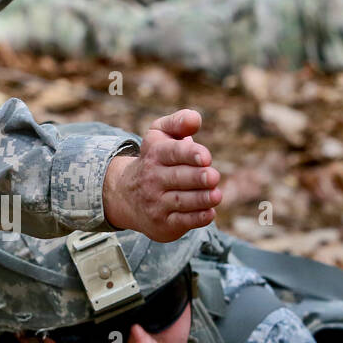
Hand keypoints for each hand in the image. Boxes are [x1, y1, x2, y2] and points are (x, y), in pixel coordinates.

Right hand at [101, 109, 221, 241]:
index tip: (206, 157)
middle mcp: (153, 179)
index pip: (173, 152)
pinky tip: (209, 213)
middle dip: (198, 178)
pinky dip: (196, 218)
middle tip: (213, 177)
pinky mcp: (163, 223)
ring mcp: (156, 203)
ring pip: (182, 201)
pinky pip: (181, 221)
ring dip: (201, 199)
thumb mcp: (159, 135)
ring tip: (216, 195)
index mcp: (155, 154)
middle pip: (179, 178)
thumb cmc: (154, 160)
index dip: (190, 154)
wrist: (125, 195)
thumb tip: (195, 119)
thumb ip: (178, 123)